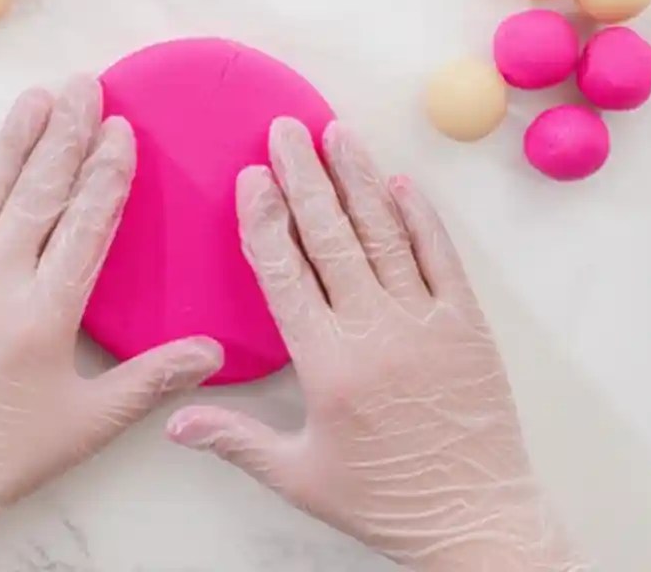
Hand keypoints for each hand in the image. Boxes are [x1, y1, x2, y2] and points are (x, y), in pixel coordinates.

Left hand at [0, 79, 222, 571]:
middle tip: (85, 86)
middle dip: (66, 135)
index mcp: (44, 315)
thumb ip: (150, 379)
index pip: (86, 225)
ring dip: (13, 140)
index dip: (107, 173)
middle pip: (38, 193)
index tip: (122, 130)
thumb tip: (212, 352)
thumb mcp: (88, 423)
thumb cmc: (4, 456)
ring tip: (36, 96)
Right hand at [167, 119, 583, 570]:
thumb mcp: (298, 476)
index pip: (285, 274)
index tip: (252, 178)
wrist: (475, 519)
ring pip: (384, 235)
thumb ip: (234, 440)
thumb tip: (175, 421)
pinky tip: (402, 183)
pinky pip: (441, 258)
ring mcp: (426, 322)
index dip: (265, 221)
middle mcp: (375, 332)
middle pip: (332, 238)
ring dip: (359, 180)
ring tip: (338, 134)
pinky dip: (421, 218)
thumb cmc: (384, 501)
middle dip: (304, 177)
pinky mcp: (466, 325)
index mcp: (327, 365)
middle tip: (285, 130)